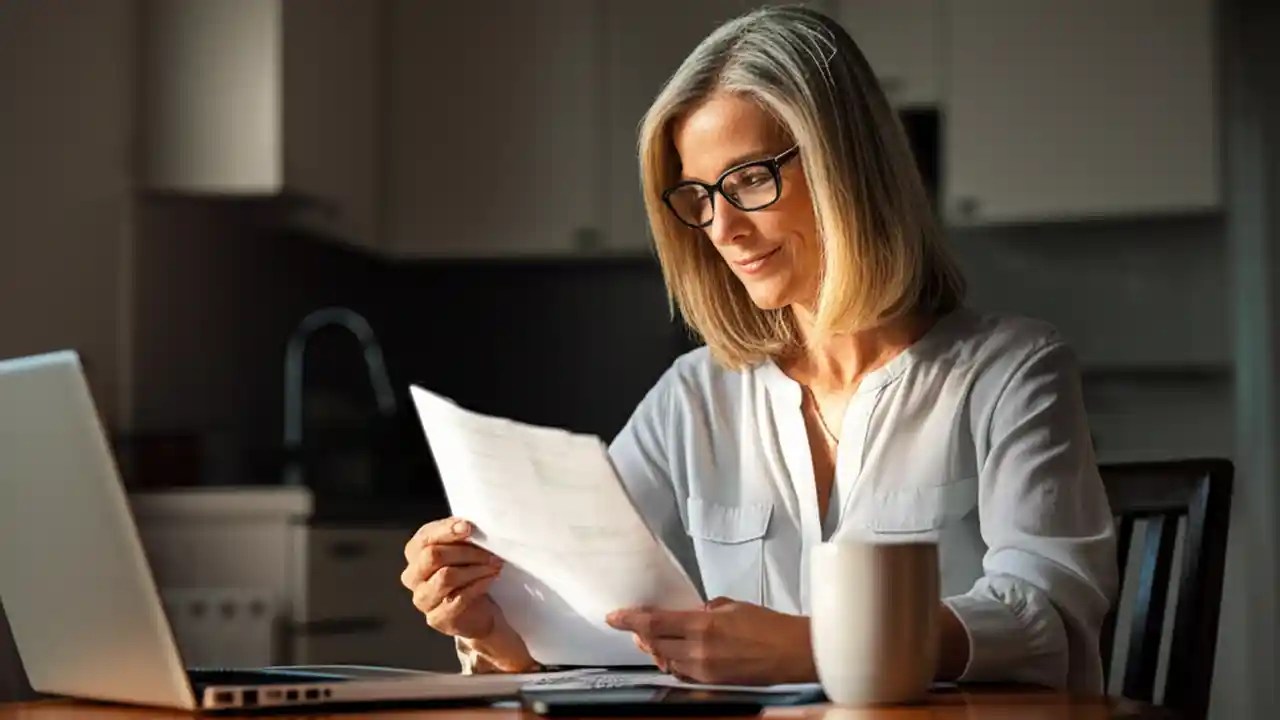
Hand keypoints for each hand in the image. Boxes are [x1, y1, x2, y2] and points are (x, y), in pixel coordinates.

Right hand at [401, 518, 537, 671]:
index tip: (469, 527)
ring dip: (475, 569)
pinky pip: (456, 599)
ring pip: (445, 577)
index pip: (425, 537)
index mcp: (415, 552)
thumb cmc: (468, 573)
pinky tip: (489, 580)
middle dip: (466, 551)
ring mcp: (422, 599)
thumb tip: (467, 526)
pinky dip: (477, 586)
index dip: (446, 530)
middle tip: (490, 553)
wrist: (478, 612)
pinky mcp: (435, 618)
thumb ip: (460, 536)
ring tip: (494, 566)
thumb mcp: (463, 549)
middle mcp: (412, 576)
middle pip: (433, 556)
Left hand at [606, 598, 816, 684]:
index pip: (655, 623)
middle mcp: (698, 650)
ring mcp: (704, 669)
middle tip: (630, 625)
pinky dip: (672, 663)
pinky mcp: (712, 682)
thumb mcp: (733, 606)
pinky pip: (682, 673)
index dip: (630, 619)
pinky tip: (671, 655)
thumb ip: (707, 609)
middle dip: (640, 635)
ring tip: (649, 640)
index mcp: (702, 625)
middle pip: (655, 644)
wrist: (791, 653)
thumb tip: (692, 612)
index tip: (613, 616)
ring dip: (655, 650)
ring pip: (666, 661)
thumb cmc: (767, 624)